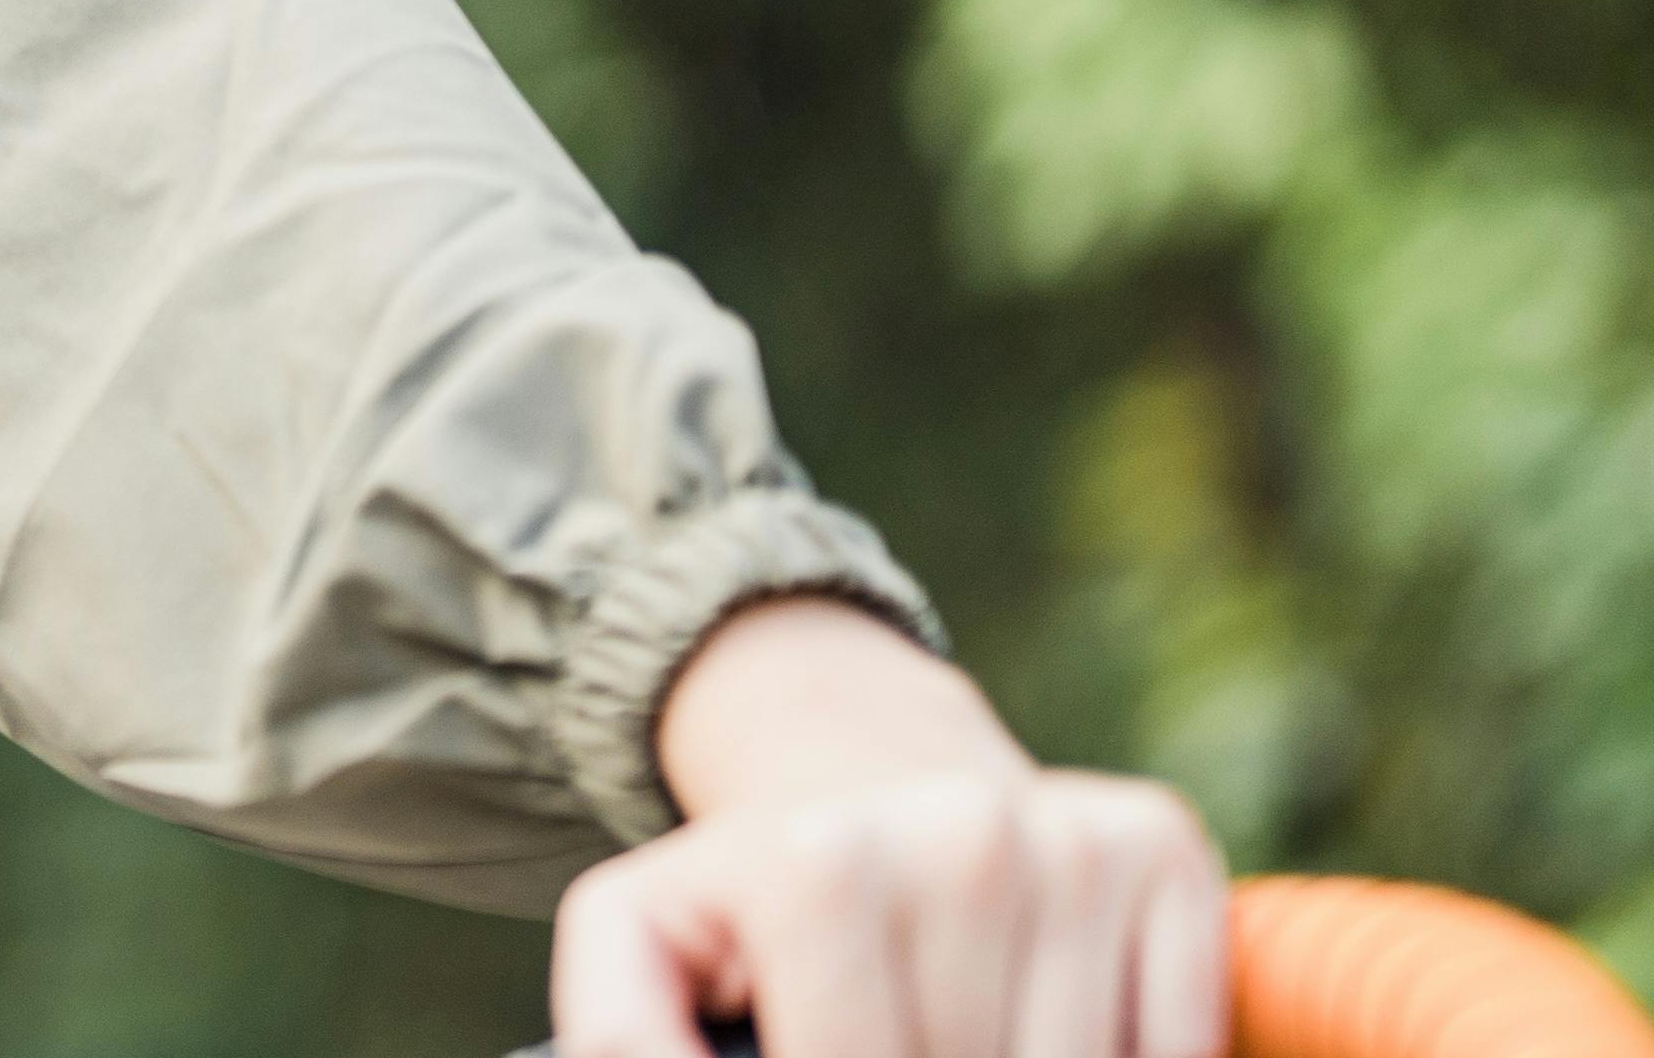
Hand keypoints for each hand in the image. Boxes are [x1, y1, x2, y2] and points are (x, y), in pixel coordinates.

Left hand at [547, 597, 1226, 1057]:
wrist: (861, 773)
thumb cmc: (755, 902)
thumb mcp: (644, 941)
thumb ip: (622, 1027)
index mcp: (817, 865)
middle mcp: (957, 831)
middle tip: (909, 1037)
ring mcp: (1069, 838)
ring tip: (963, 1032)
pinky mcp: (1161, 846)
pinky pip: (1181, 1045)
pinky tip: (1054, 1025)